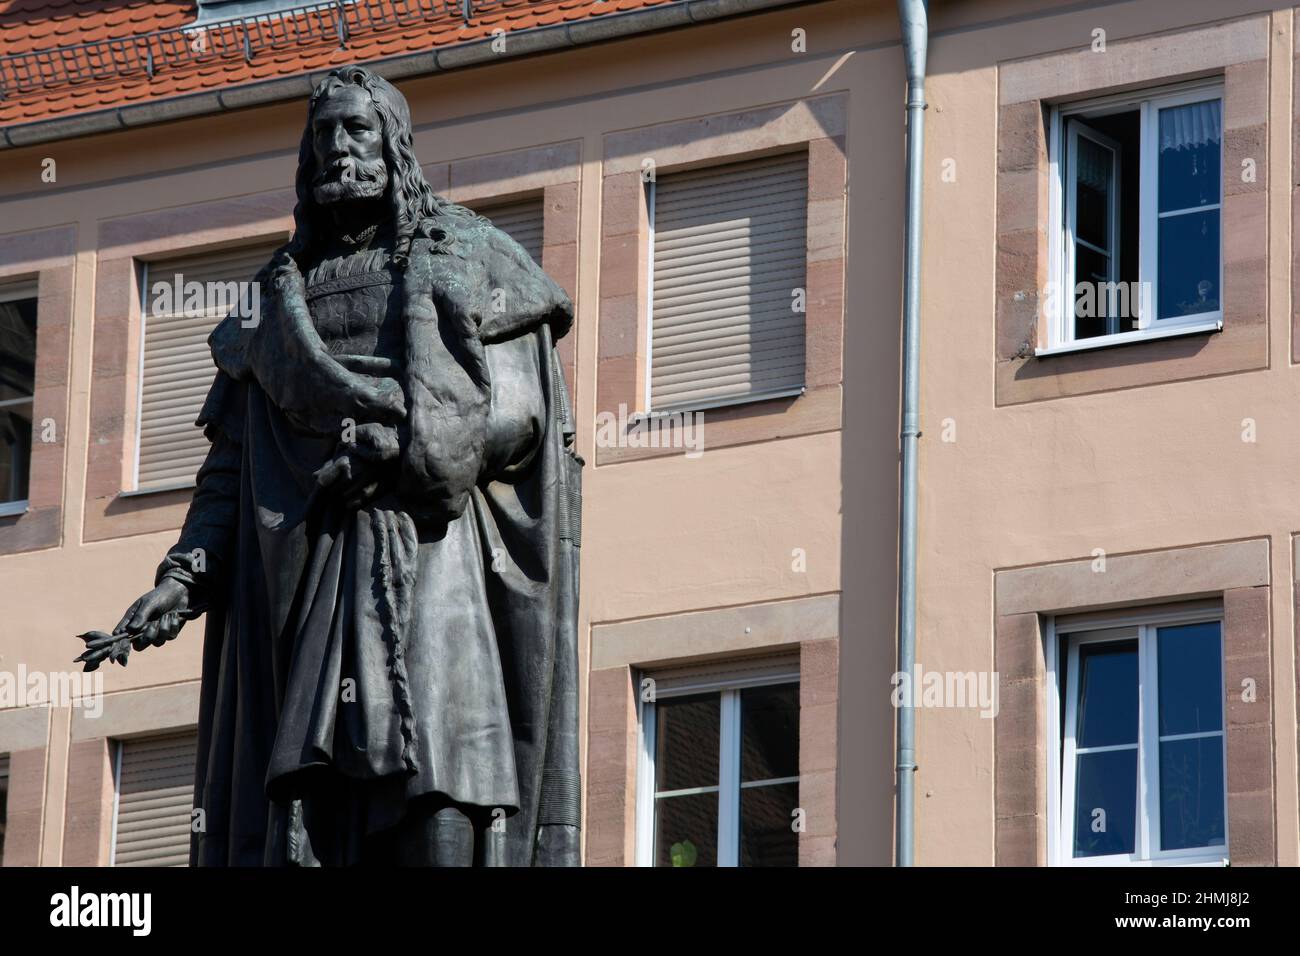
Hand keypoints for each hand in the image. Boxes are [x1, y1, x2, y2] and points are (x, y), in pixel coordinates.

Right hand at [75, 578, 191, 670]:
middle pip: (139, 646)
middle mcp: (143, 630)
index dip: (120, 645)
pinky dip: (172, 626)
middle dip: (147, 637)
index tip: (124, 645)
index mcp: (132, 622)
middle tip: (154, 624)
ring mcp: (156, 633)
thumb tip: (130, 631)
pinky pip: (170, 637)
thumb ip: (140, 616)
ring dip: (162, 629)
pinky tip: (174, 615)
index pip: (121, 637)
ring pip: (156, 643)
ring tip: (166, 616)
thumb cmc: (159, 596)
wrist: (178, 592)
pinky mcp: (169, 633)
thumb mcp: (148, 603)